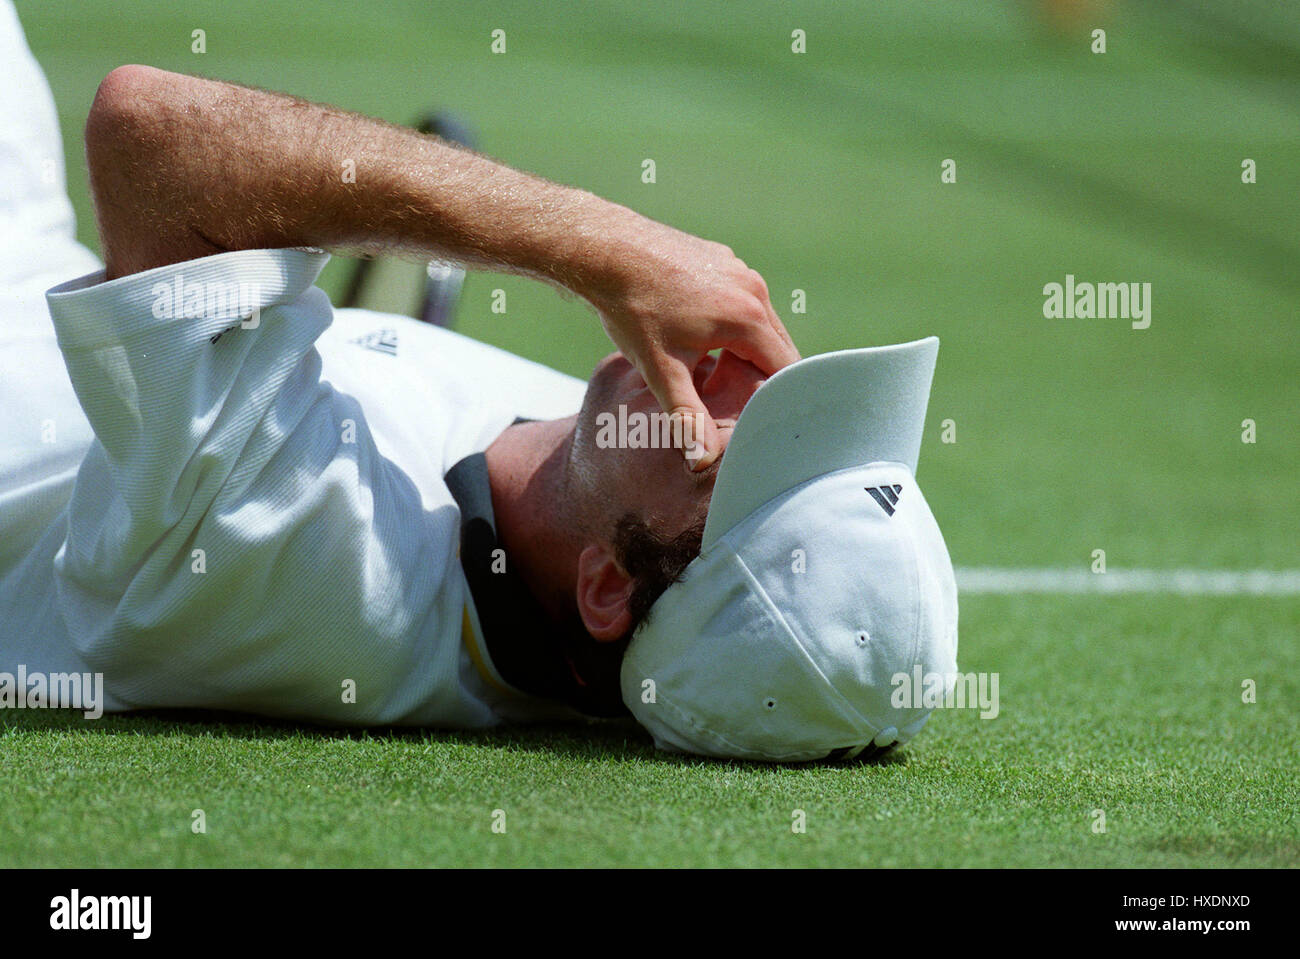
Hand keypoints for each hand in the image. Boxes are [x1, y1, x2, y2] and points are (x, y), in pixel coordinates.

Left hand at [581, 216, 799, 469]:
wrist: (605, 250)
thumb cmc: (632, 310)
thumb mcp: (660, 370)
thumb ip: (687, 416)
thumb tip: (703, 459)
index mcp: (747, 317)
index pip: (785, 370)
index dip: (777, 399)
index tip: (763, 420)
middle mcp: (752, 289)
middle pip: (777, 347)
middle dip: (761, 378)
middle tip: (737, 405)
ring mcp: (739, 270)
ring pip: (759, 324)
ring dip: (745, 352)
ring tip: (715, 377)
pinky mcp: (722, 260)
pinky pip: (741, 302)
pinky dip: (732, 326)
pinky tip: (699, 341)